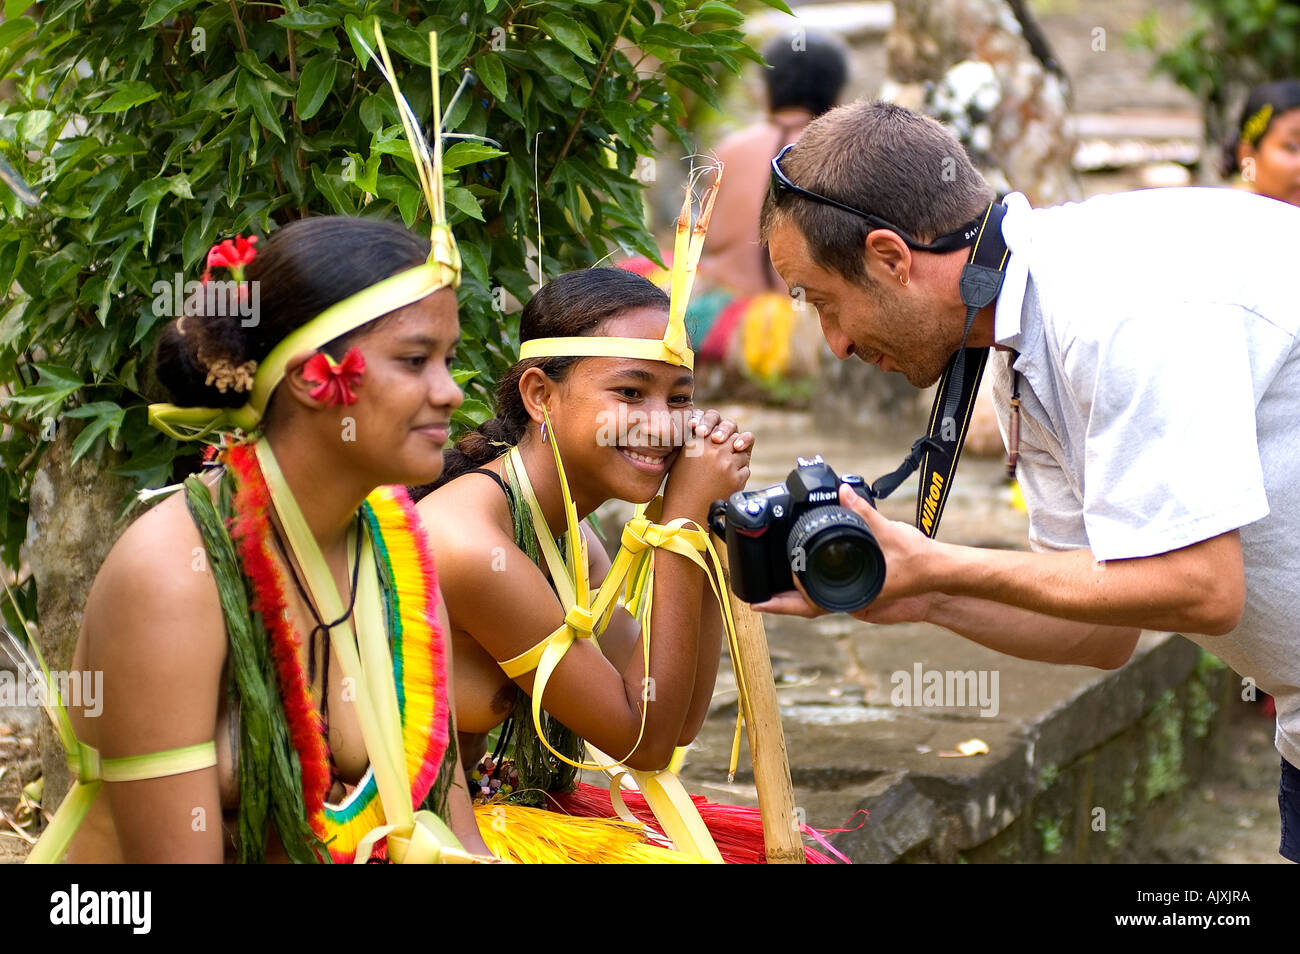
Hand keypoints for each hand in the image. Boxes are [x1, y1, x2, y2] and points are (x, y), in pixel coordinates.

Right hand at [662, 408, 752, 520]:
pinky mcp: (737, 479)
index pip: (717, 424)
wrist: (686, 514)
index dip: (720, 431)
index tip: (718, 439)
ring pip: (743, 451)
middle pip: (734, 434)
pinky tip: (728, 481)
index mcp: (698, 443)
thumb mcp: (683, 459)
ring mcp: (728, 464)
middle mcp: (714, 450)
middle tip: (727, 451)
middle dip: (732, 442)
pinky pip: (746, 469)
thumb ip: (698, 443)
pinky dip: (740, 474)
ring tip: (727, 467)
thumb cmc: (680, 489)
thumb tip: (713, 434)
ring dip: (738, 457)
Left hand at [753, 484, 939, 617]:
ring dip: (795, 598)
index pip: (811, 605)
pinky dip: (811, 587)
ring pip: (817, 601)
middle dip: (781, 604)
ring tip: (770, 591)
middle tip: (754, 598)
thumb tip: (843, 492)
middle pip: (808, 607)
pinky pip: (828, 590)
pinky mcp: (861, 587)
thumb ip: (864, 513)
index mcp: (855, 593)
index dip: (783, 605)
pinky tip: (802, 578)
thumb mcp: (890, 532)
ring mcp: (856, 594)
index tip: (759, 603)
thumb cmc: (920, 559)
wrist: (941, 571)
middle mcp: (852, 598)